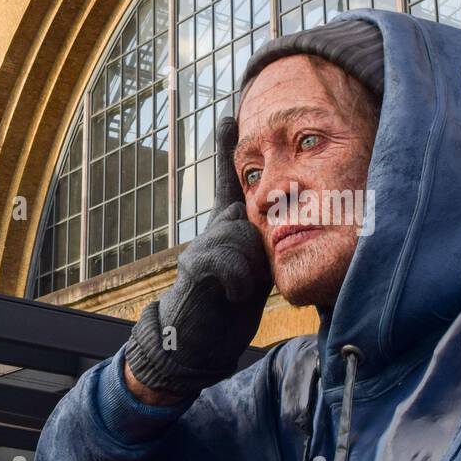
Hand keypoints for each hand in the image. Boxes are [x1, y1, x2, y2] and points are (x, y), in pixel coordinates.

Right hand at [123, 117, 272, 401]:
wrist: (196, 344)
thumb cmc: (229, 307)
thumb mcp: (255, 269)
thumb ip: (260, 243)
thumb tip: (265, 220)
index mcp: (228, 227)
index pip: (227, 182)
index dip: (225, 149)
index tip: (226, 115)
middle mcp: (213, 229)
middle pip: (249, 214)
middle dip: (260, 245)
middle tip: (249, 280)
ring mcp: (200, 245)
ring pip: (242, 235)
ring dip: (251, 266)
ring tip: (240, 291)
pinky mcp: (195, 266)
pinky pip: (228, 260)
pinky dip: (239, 280)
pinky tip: (235, 295)